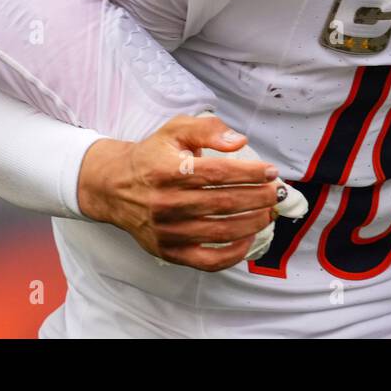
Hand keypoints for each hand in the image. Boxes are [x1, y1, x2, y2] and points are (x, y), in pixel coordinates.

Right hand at [77, 113, 298, 270]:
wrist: (115, 186)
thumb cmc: (153, 157)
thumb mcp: (175, 130)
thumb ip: (208, 129)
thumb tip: (239, 141)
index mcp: (169, 170)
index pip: (219, 173)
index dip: (250, 174)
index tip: (270, 172)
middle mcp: (166, 202)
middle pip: (225, 203)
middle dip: (259, 198)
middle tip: (276, 193)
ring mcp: (168, 230)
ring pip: (221, 231)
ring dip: (253, 222)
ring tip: (268, 212)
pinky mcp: (168, 251)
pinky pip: (208, 260)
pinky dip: (234, 253)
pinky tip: (248, 239)